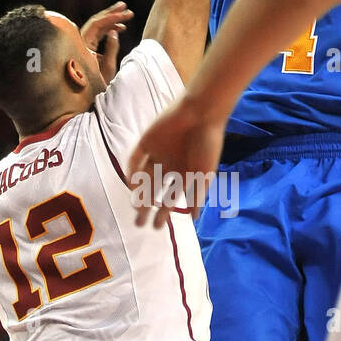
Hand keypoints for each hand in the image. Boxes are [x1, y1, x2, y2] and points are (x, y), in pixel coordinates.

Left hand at [80, 1, 132, 84]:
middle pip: (95, 22)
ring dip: (110, 20)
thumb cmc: (98, 86)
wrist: (87, 98)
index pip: (97, 25)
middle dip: (111, 13)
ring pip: (96, 27)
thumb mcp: (108, 68)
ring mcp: (82, 45)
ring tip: (125, 14)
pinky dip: (108, 29)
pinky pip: (97, 34)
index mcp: (83, 46)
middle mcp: (80, 43)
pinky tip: (120, 28)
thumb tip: (114, 31)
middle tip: (125, 6)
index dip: (112, 17)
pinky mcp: (86, 49)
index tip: (126, 14)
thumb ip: (111, 48)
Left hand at [129, 94, 226, 228]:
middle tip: (139, 224)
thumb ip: (198, 195)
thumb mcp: (205, 174)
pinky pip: (136, 158)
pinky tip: (132, 185)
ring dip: (139, 192)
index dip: (163, 213)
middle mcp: (169, 165)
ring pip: (143, 177)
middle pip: (154, 190)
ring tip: (136, 208)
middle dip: (147, 207)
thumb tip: (194, 218)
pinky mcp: (147, 141)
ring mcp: (157, 153)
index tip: (157, 228)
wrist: (201, 113)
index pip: (170, 197)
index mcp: (183, 173)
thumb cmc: (208, 144)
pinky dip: (132, 171)